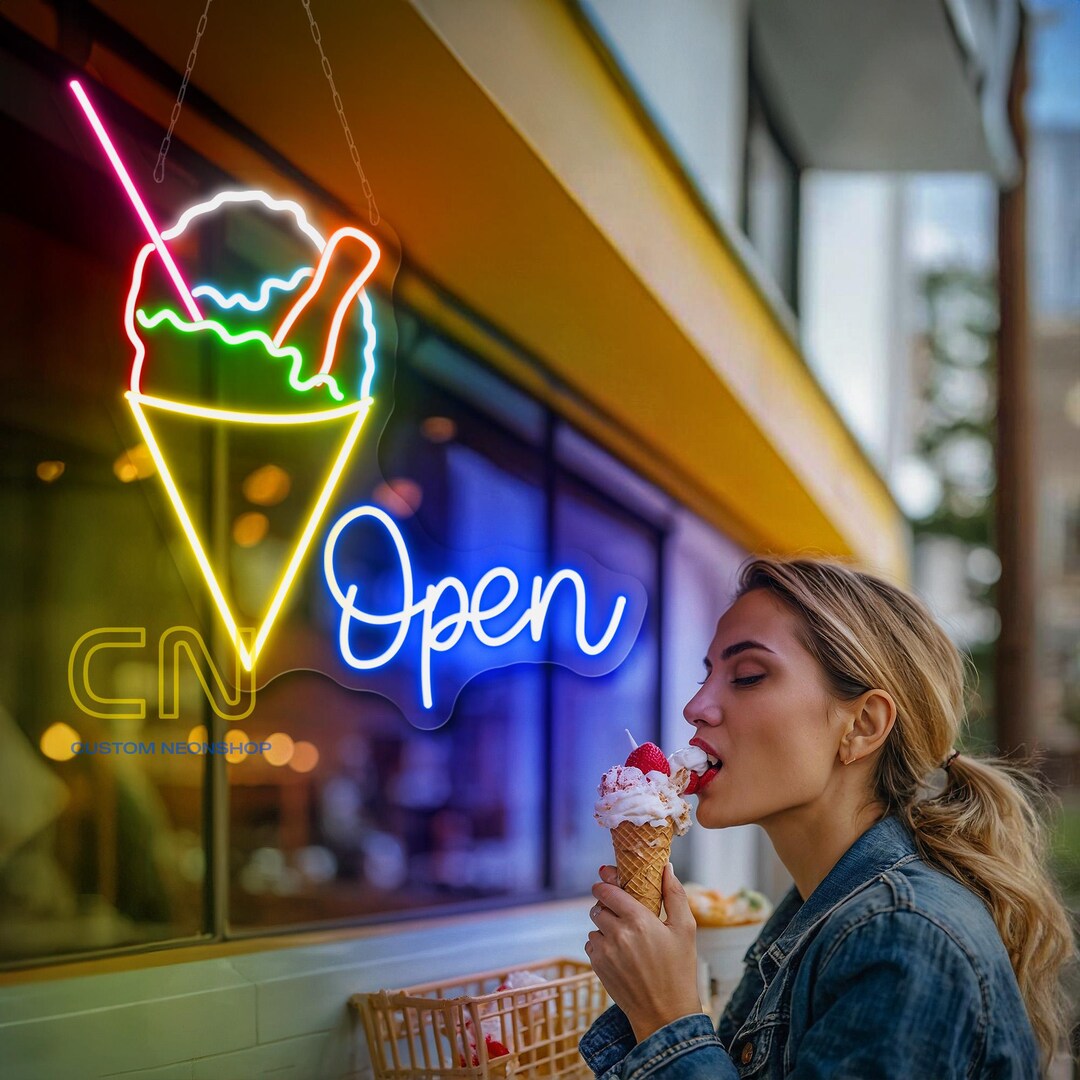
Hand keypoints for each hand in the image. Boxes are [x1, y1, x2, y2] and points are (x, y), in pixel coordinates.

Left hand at [585, 862, 702, 1043]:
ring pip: (595, 925)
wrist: (665, 1015)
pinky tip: (619, 952)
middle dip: (607, 905)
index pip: (608, 890)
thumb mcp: (685, 929)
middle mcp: (618, 933)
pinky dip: (601, 943)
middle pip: (599, 906)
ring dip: (604, 926)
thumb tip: (666, 867)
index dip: (606, 883)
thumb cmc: (679, 970)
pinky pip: (591, 943)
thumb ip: (674, 894)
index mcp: (639, 920)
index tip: (608, 880)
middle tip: (622, 912)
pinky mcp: (598, 966)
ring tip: (625, 937)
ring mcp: (605, 951)